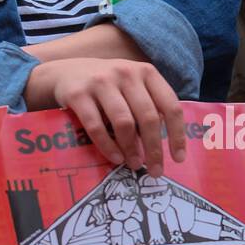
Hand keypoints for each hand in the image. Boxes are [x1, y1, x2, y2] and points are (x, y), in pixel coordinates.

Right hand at [26, 58, 186, 175]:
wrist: (66, 72)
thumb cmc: (109, 86)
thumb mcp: (133, 87)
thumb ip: (149, 107)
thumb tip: (164, 146)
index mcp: (146, 73)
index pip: (170, 105)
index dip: (177, 134)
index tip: (178, 158)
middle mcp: (126, 73)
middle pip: (148, 117)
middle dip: (154, 149)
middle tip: (155, 171)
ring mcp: (101, 82)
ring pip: (124, 122)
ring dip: (131, 149)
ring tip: (134, 165)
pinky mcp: (79, 94)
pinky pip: (96, 126)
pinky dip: (108, 146)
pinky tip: (116, 158)